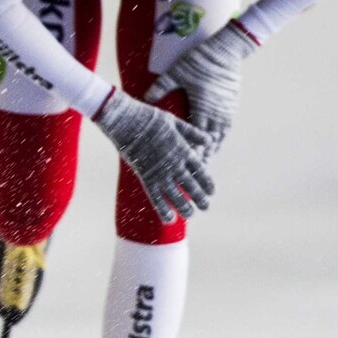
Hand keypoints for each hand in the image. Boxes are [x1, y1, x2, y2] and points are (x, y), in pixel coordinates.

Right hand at [93, 89, 214, 222]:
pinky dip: (163, 209)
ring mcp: (160, 171)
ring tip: (190, 214)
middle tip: (206, 207)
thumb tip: (210, 141)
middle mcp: (175, 163)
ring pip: (176, 195)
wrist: (126, 120)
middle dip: (200, 198)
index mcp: (184, 149)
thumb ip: (193, 133)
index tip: (212, 192)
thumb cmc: (149, 117)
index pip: (201, 171)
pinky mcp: (145, 175)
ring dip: (185, 207)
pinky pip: (155, 196)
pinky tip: (169, 219)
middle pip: (191, 185)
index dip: (207, 183)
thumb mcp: (175, 122)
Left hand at [143, 21, 255, 151]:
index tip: (183, 164)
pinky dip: (220, 137)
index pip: (196, 138)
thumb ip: (160, 87)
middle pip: (209, 142)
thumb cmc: (199, 60)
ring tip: (204, 162)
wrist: (226, 49)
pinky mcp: (232, 104)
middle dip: (202, 156)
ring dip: (212, 149)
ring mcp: (226, 109)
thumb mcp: (176, 72)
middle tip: (194, 171)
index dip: (190, 153)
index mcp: (203, 107)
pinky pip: (226, 127)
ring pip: (220, 136)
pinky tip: (214, 143)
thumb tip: (144, 98)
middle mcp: (217, 112)